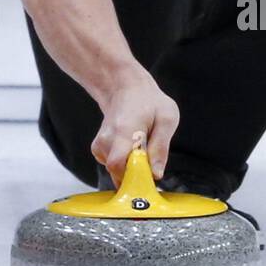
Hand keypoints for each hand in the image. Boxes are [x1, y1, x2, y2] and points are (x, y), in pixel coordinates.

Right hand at [91, 73, 179, 188]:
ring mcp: (100, 145)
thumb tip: (155, 174)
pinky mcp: (98, 150)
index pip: (117, 164)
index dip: (134, 177)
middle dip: (136, 174)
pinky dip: (125, 164)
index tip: (150, 177)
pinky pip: (114, 168)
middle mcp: (107, 139)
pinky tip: (132, 148)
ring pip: (117, 172)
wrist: (126, 89)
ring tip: (143, 147)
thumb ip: (160, 148)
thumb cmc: (149, 102)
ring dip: (132, 167)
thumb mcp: (167, 118)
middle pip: (118, 173)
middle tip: (151, 161)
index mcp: (124, 131)